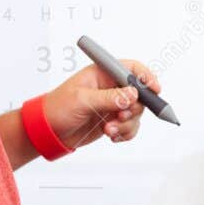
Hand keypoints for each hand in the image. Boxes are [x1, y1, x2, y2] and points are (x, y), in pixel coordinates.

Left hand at [42, 60, 161, 148]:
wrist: (48, 131)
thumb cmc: (57, 108)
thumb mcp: (83, 100)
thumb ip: (109, 98)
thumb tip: (132, 95)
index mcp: (102, 73)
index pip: (131, 68)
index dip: (146, 77)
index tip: (155, 90)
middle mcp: (110, 87)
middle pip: (139, 94)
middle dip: (134, 109)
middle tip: (120, 118)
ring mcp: (113, 105)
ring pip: (135, 114)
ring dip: (127, 125)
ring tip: (109, 130)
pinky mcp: (112, 120)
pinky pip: (130, 127)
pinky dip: (125, 133)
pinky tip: (111, 135)